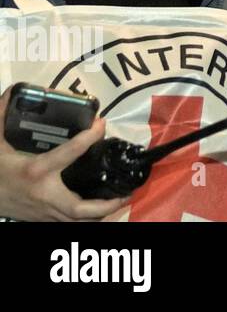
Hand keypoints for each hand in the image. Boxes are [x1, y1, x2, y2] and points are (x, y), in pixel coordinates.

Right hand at [0, 86, 126, 220]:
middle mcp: (45, 195)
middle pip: (80, 209)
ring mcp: (44, 212)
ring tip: (121, 200)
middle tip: (126, 191)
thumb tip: (9, 92)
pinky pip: (69, 224)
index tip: (102, 124)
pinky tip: (101, 208)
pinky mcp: (43, 220)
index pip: (70, 152)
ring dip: (102, 214)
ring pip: (77, 222)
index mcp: (37, 170)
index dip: (90, 136)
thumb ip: (2, 116)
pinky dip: (88, 218)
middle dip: (107, 204)